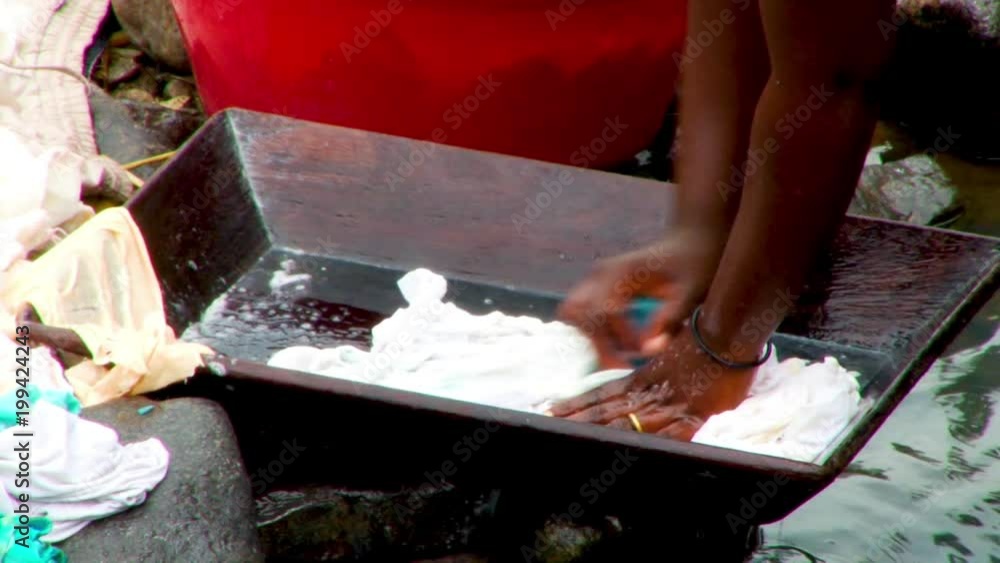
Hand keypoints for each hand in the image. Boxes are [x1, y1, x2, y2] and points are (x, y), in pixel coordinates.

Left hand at [548, 325, 755, 439]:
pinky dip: (650, 443)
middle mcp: (650, 392)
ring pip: (627, 422)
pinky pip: (670, 434)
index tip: (555, 409)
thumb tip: (644, 368)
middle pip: (607, 409)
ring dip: (599, 431)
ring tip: (572, 436)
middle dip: (578, 419)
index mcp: (644, 378)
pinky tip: (630, 451)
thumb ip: (656, 368)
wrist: (729, 331)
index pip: (603, 394)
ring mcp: (670, 404)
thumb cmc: (705, 339)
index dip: (579, 403)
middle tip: (552, 424)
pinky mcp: (693, 414)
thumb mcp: (673, 352)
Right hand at [557, 228, 727, 367]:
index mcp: (621, 270)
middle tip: (621, 362)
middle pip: (577, 312)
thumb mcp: (690, 292)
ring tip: (618, 352)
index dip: (618, 337)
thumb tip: (648, 351)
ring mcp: (595, 280)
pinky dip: (592, 332)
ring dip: (590, 337)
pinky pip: (580, 314)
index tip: (640, 352)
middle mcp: (601, 273)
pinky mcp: (596, 290)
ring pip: (572, 313)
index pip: (603, 310)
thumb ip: (670, 320)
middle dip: (596, 341)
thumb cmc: (693, 265)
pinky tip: (618, 342)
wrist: (689, 243)